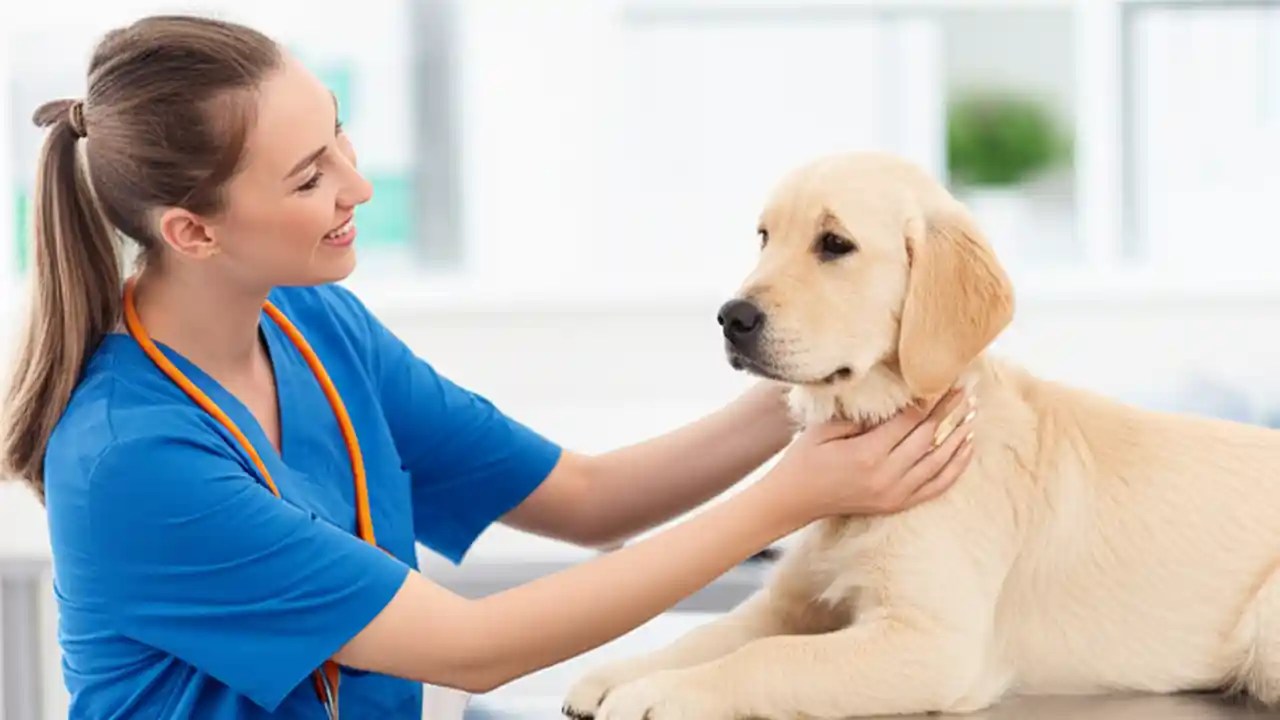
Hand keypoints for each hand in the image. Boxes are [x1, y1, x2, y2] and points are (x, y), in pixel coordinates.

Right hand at [762, 387, 975, 523]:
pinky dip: (955, 467)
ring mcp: (894, 493)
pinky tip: (966, 449)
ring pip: (939, 462)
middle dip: (949, 411)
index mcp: (867, 454)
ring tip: (973, 413)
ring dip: (959, 436)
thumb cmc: (804, 459)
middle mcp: (886, 476)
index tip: (944, 379)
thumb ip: (858, 415)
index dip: (929, 398)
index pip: (910, 420)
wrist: (794, 500)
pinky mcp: (896, 505)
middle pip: (929, 437)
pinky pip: (936, 486)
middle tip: (966, 389)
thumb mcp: (824, 429)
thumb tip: (892, 398)